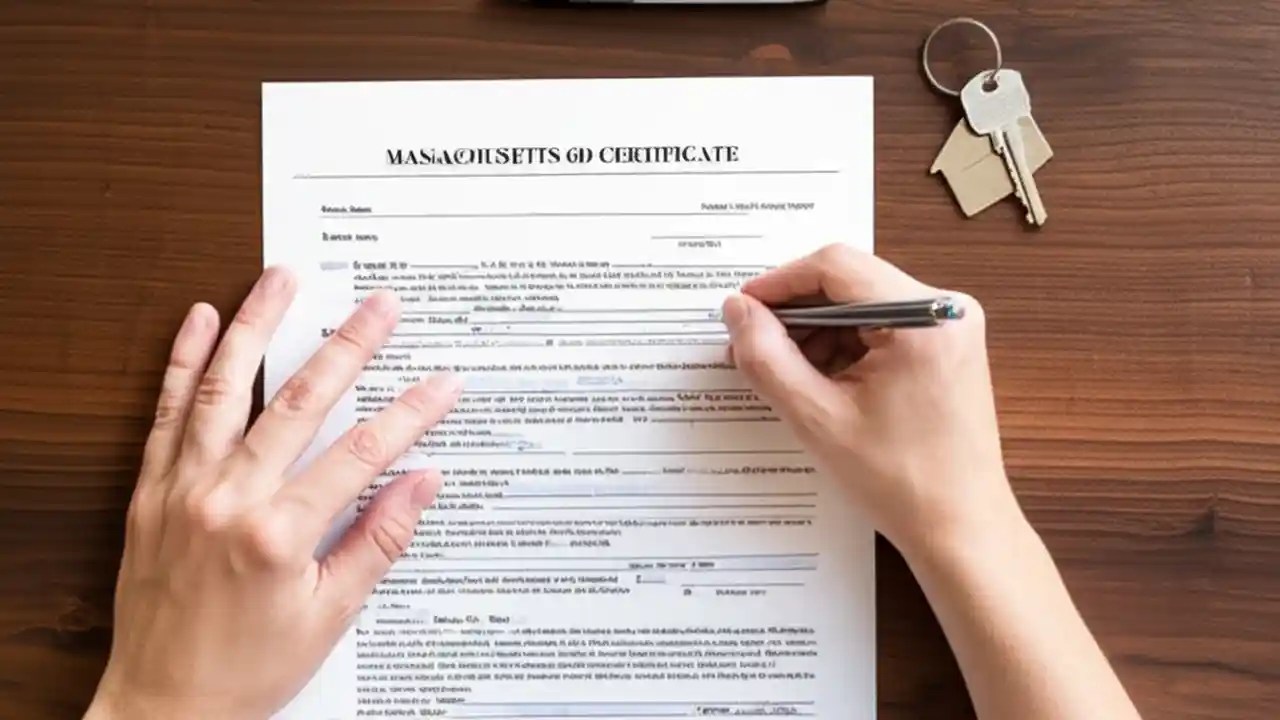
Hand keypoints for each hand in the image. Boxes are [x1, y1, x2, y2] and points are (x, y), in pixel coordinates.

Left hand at [85, 268, 461, 719]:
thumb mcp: (330, 616)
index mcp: (278, 534)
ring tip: (282, 280)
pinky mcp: (150, 492)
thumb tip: (422, 484)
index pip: (360, 454)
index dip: (409, 413)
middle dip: (347, 347)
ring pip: (223, 389)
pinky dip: (181, 364)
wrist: (163, 707)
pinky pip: (165, 414)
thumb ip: (377, 542)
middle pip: (297, 404)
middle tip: (379, 305)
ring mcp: (182, 489)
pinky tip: (199, 322)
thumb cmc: (247, 670)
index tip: (441, 383)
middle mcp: (226, 500)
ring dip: (256, 327)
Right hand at [721, 245, 1018, 553]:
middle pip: (849, 280)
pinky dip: (845, 344)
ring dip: (818, 329)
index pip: (836, 267)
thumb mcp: (817, 418)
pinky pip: (883, 324)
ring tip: (782, 371)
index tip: (742, 310)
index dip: (779, 283)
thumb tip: (736, 311)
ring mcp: (951, 326)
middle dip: (796, 312)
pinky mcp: (947, 345)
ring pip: (863, 302)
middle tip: (752, 346)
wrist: (961, 527)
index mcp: (924, 319)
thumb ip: (767, 357)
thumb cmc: (901, 482)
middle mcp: (947, 309)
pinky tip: (817, 379)